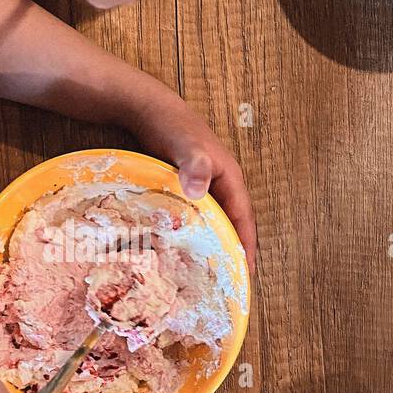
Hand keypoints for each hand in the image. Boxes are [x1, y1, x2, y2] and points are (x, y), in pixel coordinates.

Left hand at [129, 95, 256, 270]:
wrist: (146, 108)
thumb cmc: (170, 125)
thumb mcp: (184, 144)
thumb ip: (194, 165)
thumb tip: (200, 191)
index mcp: (229, 179)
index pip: (244, 220)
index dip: (246, 247)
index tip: (244, 275)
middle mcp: (220, 185)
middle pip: (231, 225)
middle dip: (230, 252)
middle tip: (223, 284)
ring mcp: (203, 187)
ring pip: (212, 222)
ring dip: (211, 245)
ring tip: (203, 275)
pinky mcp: (185, 188)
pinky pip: (193, 217)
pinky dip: (191, 235)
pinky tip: (178, 251)